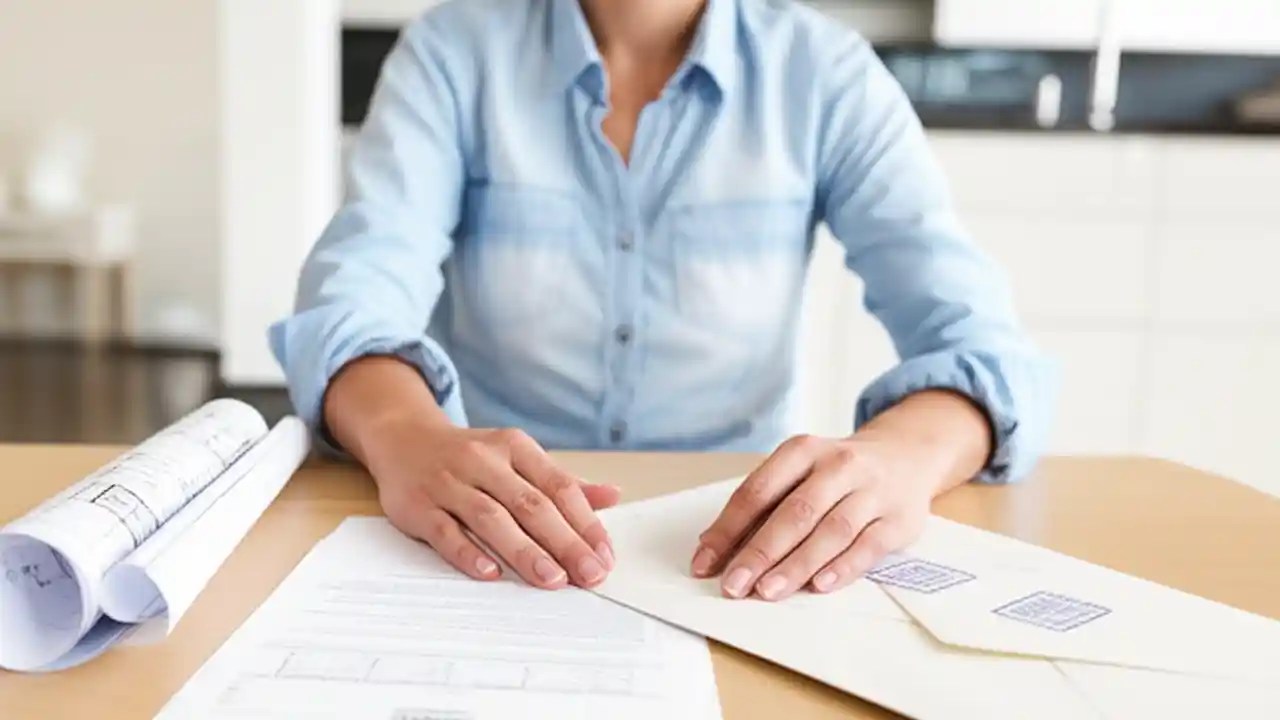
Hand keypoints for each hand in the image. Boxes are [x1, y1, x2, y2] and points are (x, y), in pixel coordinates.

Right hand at [366, 421, 620, 589]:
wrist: (403, 437)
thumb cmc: (472, 457)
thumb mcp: (518, 458)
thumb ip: (562, 482)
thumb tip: (613, 496)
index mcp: (515, 447)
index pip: (559, 487)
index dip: (586, 523)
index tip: (605, 556)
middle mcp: (484, 460)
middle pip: (531, 504)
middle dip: (565, 542)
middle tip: (590, 574)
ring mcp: (448, 482)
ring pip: (491, 517)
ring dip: (524, 550)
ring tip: (552, 579)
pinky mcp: (418, 504)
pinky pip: (444, 530)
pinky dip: (467, 552)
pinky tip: (490, 573)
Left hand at [690, 433, 938, 600]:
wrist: (905, 455)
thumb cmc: (836, 473)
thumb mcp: (799, 472)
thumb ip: (761, 505)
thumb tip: (713, 546)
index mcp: (802, 451)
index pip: (758, 491)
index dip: (728, 529)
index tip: (704, 562)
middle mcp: (838, 465)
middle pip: (795, 513)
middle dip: (760, 552)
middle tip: (734, 585)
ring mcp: (872, 491)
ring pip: (831, 531)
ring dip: (797, 564)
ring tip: (768, 591)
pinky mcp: (898, 518)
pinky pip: (868, 546)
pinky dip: (843, 567)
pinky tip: (820, 585)